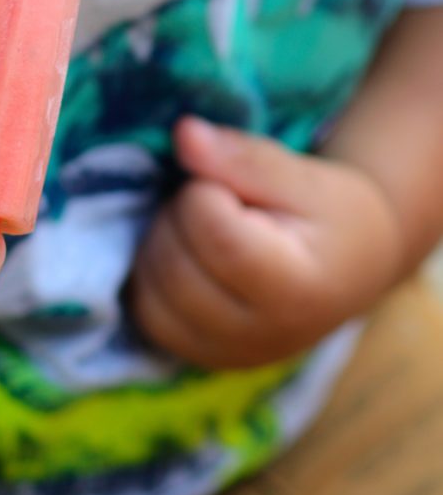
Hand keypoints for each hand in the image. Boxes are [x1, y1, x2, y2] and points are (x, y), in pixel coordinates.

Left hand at [129, 118, 404, 369]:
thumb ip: (242, 156)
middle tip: (220, 207)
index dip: (206, 189)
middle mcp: (257, 336)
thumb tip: (184, 134)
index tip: (237, 190)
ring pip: (147, 289)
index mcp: (293, 288)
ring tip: (206, 235)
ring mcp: (226, 356)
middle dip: (181, 217)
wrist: (349, 270)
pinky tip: (188, 260)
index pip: (208, 226)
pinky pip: (143, 314)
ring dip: (162, 246)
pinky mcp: (200, 360)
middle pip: (171, 261)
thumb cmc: (329, 215)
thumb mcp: (301, 175)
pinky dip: (152, 278)